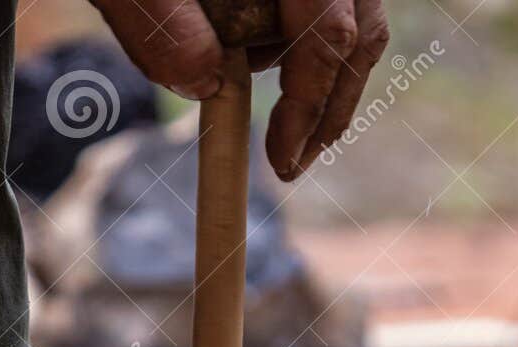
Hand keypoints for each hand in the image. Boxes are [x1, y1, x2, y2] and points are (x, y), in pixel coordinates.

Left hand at [89, 0, 389, 179]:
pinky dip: (309, 39)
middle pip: (359, 28)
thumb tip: (204, 85)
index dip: (309, 104)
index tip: (282, 159)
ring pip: (357, 15)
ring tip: (268, 100)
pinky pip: (339, 2)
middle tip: (294, 159)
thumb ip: (158, 23)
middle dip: (329, 102)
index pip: (327, 29)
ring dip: (321, 70)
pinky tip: (262, 58)